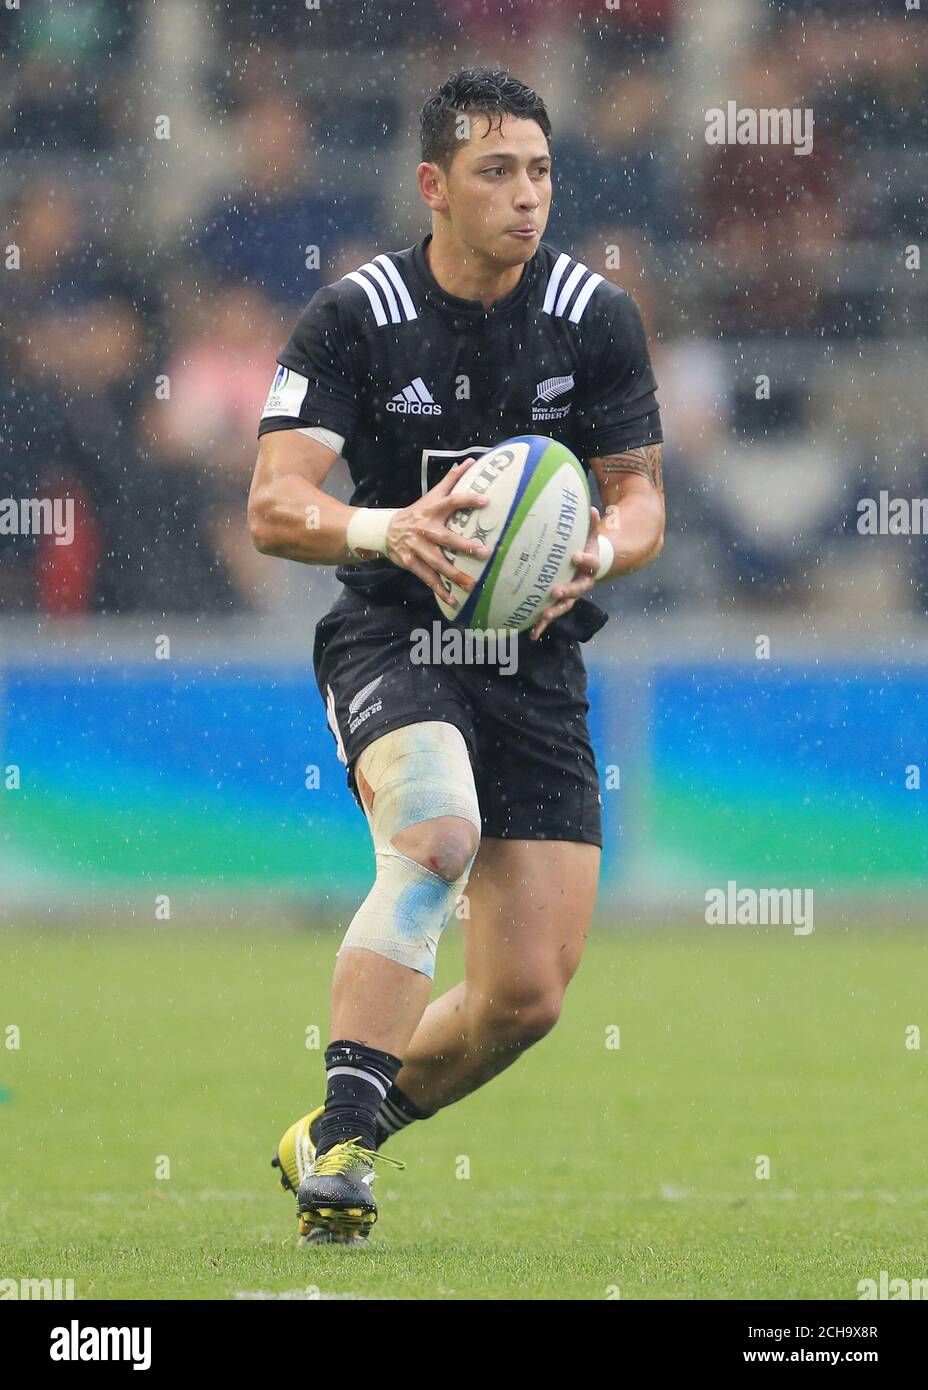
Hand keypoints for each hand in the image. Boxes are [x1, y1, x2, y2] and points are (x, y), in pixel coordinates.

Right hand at [385, 458, 489, 607]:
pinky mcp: (411, 563)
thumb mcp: (431, 495)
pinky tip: (453, 600)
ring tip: (472, 584)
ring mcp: (417, 548)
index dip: (468, 499)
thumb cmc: (416, 512)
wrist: (384, 529)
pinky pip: (427, 578)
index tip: (486, 500)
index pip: (452, 501)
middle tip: (484, 552)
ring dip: (454, 574)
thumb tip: (471, 461)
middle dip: (463, 545)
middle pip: (445, 538)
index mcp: (432, 511)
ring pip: (437, 563)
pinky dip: (440, 590)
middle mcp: (425, 529)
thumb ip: (451, 480)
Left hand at [529, 505, 600, 640]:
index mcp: (591, 567)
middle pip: (577, 590)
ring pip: (565, 606)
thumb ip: (591, 525)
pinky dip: (542, 625)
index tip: (575, 556)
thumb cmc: (587, 548)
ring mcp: (573, 596)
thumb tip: (590, 507)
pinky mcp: (561, 604)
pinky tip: (533, 635)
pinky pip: (552, 615)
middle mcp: (583, 584)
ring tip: (544, 616)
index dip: (584, 560)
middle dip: (566, 591)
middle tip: (555, 591)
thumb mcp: (591, 536)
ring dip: (554, 612)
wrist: (591, 567)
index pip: (590, 563)